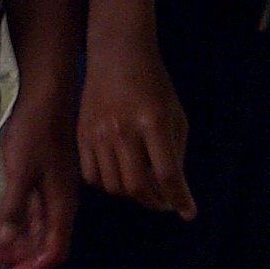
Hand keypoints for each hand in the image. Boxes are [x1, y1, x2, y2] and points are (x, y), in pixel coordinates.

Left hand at [0, 82, 78, 268]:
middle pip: (45, 244)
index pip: (55, 250)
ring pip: (37, 231)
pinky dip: (17, 227)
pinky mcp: (43, 183)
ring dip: (16, 244)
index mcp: (62, 204)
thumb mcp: (21, 169)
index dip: (34, 266)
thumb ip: (15, 205)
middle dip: (18, 257)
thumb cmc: (35, 131)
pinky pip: (32, 216)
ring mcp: (53, 194)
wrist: (45, 97)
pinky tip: (0, 227)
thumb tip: (7, 239)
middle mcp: (61, 204)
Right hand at [77, 36, 194, 217]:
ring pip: (113, 185)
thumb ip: (176, 152)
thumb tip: (173, 189)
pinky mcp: (81, 135)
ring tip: (143, 188)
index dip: (179, 198)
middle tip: (164, 202)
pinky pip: (91, 176)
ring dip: (132, 195)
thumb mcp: (175, 114)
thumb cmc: (154, 84)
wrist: (117, 55)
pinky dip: (107, 185)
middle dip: (155, 202)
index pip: (167, 173)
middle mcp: (124, 130)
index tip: (188, 213)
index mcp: (153, 122)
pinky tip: (119, 176)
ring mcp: (98, 134)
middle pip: (137, 185)